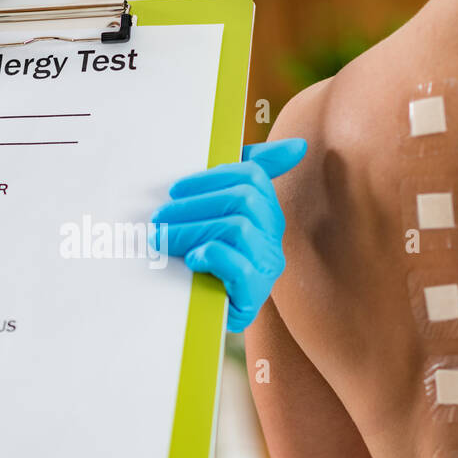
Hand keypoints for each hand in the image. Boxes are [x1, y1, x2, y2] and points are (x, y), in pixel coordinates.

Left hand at [150, 137, 307, 331]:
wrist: (206, 311)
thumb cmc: (212, 256)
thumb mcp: (223, 214)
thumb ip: (248, 173)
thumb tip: (298, 146)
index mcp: (267, 210)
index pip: (251, 177)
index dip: (211, 178)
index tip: (175, 189)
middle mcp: (273, 236)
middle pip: (243, 201)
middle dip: (194, 206)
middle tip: (158, 217)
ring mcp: (267, 266)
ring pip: (238, 229)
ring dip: (192, 230)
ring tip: (162, 238)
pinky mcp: (254, 295)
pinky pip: (240, 267)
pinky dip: (213, 257)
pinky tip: (192, 259)